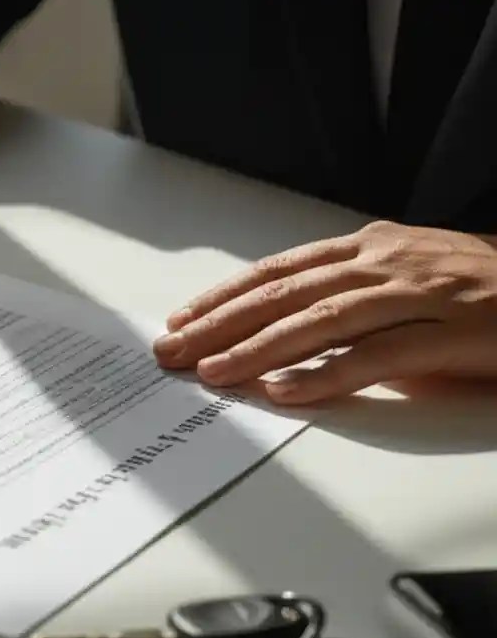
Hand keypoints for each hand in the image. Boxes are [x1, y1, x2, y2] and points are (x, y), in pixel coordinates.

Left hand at [152, 220, 496, 403]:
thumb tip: (284, 336)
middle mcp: (387, 262)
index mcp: (371, 247)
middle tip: (171, 351)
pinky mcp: (452, 331)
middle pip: (285, 294)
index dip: (224, 296)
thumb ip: (350, 300)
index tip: (181, 319)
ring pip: (321, 321)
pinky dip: (326, 374)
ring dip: (258, 349)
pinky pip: (378, 356)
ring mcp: (420, 293)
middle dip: (220, 324)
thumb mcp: (407, 281)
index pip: (278, 271)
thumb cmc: (483, 292)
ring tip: (212, 372)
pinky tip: (285, 391)